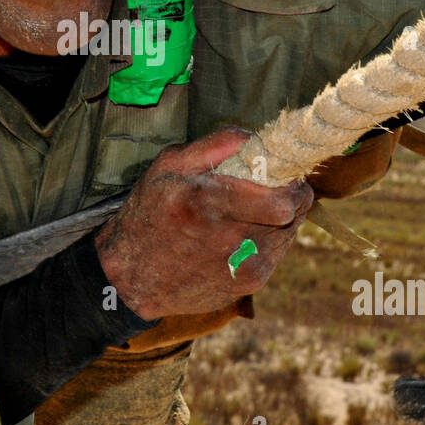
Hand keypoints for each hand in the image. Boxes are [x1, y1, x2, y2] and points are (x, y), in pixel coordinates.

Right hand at [95, 127, 314, 320]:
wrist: (130, 278)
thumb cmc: (149, 215)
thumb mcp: (168, 166)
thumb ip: (216, 145)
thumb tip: (257, 138)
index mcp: (208, 203)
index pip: (283, 199)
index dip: (290, 179)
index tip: (281, 169)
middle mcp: (230, 240)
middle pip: (294, 212)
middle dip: (289, 194)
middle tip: (270, 187)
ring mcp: (243, 268)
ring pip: (290, 231)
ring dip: (278, 218)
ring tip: (246, 213)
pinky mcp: (249, 286)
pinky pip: (277, 253)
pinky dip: (267, 240)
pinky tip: (238, 236)